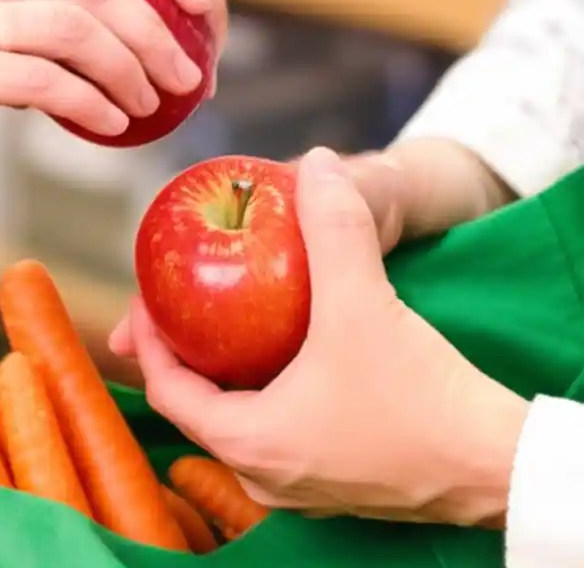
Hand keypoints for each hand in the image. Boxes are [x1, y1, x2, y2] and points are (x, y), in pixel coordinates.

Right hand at [0, 0, 199, 154]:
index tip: (163, 41)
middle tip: (183, 73)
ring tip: (153, 103)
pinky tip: (109, 125)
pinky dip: (91, 104)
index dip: (136, 5)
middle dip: (152, 34)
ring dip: (131, 70)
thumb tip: (49, 63)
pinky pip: (47, 81)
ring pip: (81, 29)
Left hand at [117, 147, 529, 526]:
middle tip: (183, 304)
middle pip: (196, 406)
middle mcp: (260, 475)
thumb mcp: (364, 304)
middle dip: (185, 351)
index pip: (164, 388)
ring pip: (238, 422)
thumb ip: (334, 230)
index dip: (150, 336)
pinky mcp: (334, 484)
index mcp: (245, 443)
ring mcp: (298, 486)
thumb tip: (316, 163)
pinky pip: (277, 432)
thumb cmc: (423, 399)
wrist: (500, 467)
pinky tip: (285, 354)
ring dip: (227, 373)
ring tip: (226, 321)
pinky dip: (267, 393)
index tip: (152, 294)